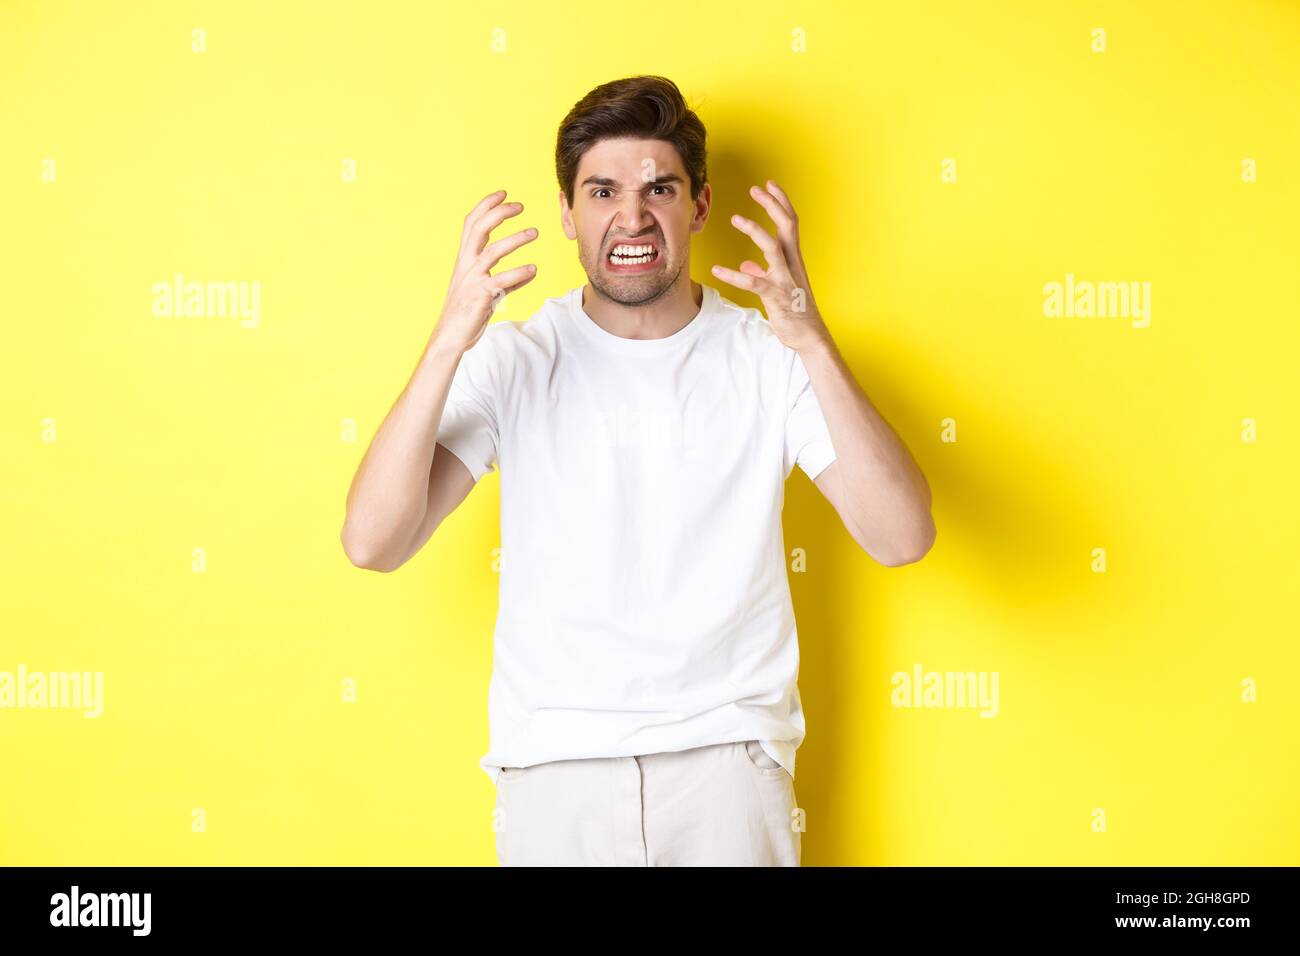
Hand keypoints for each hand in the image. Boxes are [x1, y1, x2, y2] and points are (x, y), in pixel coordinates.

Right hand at [431, 189, 538, 354]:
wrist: (451, 336)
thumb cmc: (467, 313)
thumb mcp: (486, 292)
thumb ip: (506, 281)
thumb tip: (529, 273)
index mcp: (464, 259)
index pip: (472, 224)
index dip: (486, 206)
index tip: (503, 193)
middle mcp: (466, 264)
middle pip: (479, 229)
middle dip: (499, 213)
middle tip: (520, 205)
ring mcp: (472, 279)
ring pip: (493, 251)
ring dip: (515, 239)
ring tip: (534, 232)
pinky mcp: (480, 296)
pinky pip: (502, 281)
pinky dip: (519, 273)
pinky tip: (533, 270)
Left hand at [711, 180, 830, 354]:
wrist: (810, 337)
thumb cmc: (796, 312)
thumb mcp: (779, 288)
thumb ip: (763, 272)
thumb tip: (749, 264)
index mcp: (794, 259)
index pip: (791, 223)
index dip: (781, 202)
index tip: (770, 184)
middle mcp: (793, 264)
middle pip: (787, 226)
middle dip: (772, 205)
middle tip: (756, 188)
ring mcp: (786, 279)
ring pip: (773, 247)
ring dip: (755, 230)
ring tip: (735, 218)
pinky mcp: (776, 296)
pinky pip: (754, 283)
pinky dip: (735, 275)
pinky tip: (717, 270)